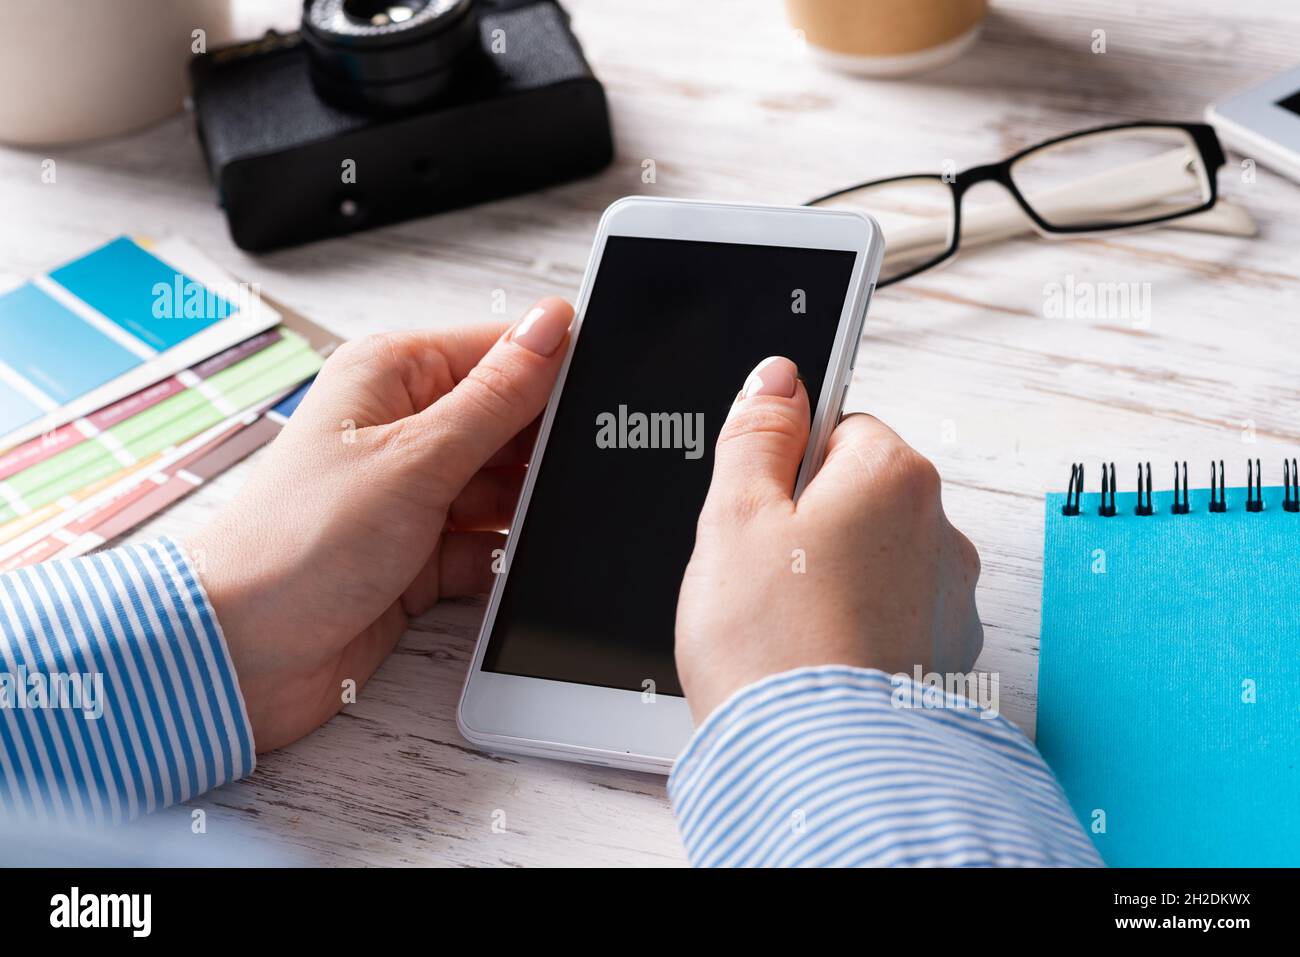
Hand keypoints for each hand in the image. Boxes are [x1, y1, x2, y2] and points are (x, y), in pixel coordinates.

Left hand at [188, 297, 573, 751]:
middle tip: (580, 476)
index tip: (606, 396)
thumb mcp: (416, 459)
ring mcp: (413, 495)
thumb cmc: (297, 544)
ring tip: (542, 528)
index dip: (554, 372)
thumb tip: (551, 324)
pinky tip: (514, 569)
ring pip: (505, 488)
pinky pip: (490, 545)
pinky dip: (504, 558)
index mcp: (393, 377)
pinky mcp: (421, 555)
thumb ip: (496, 396)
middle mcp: (403, 429)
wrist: (241, 656)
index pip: (499, 352)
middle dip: (542, 452)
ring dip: (526, 510)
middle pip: (509, 423)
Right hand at [675, 356, 982, 722]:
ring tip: (784, 623)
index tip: (758, 506)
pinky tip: (814, 653)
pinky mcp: (942, 652)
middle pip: (858, 493)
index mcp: (893, 476)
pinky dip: (854, 624)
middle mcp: (940, 528)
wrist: (811, 762)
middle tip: (758, 572)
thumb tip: (778, 379)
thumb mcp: (734, 514)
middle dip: (807, 523)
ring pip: (873, 557)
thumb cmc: (770, 642)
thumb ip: (759, 433)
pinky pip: (889, 613)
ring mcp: (947, 595)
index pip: (840, 428)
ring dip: (831, 575)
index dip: (785, 467)